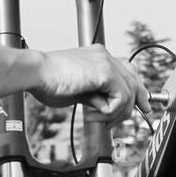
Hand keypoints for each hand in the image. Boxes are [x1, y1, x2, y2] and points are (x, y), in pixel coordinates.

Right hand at [32, 45, 151, 123]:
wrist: (35, 73)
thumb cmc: (47, 82)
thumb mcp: (77, 91)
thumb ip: (95, 96)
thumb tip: (106, 106)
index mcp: (98, 57)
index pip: (127, 72)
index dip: (135, 90)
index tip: (140, 106)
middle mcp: (105, 56)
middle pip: (134, 80)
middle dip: (136, 103)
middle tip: (122, 120)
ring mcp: (106, 62)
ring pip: (130, 93)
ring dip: (116, 113)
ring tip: (97, 118)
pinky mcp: (105, 73)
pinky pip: (122, 97)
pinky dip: (111, 111)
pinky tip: (94, 113)